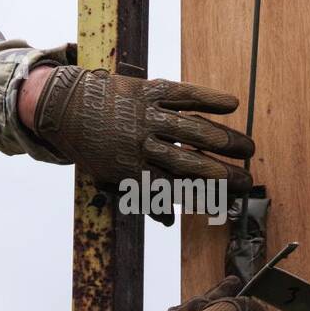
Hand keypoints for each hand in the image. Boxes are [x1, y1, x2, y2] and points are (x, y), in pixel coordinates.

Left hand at [28, 66, 254, 224]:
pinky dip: (209, 98)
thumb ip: (140, 196)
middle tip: (247, 179)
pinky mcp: (148, 90)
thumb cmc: (89, 146)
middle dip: (224, 173)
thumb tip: (169, 220)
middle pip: (190, 162)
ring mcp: (146, 115)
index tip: (227, 201)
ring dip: (225, 139)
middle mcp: (141, 144)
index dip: (205, 195)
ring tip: (248, 148)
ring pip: (193, 129)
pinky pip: (184, 94)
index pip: (176, 188)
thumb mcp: (108, 177)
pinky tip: (232, 104)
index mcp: (131, 170)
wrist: (61, 105)